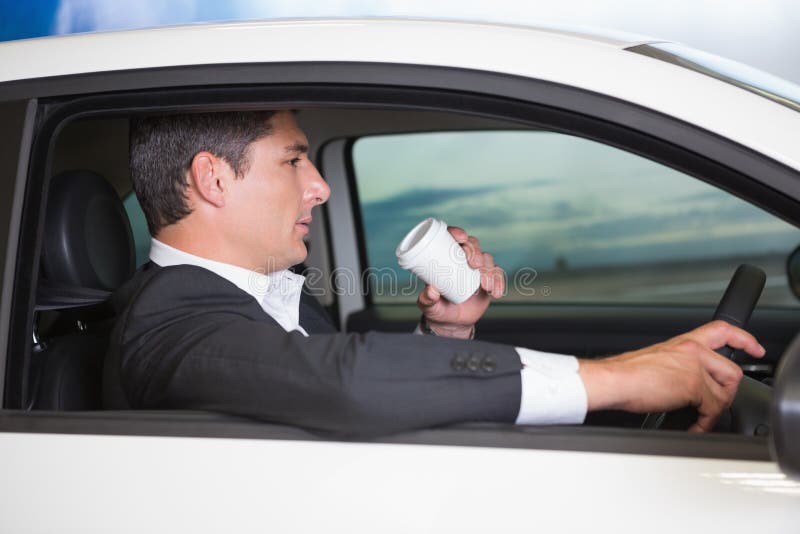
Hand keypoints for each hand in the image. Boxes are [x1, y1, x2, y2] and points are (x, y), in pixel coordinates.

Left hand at [416, 226, 504, 338]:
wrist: (452, 323)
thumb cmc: (437, 309)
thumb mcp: (428, 306)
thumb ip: (427, 300)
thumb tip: (431, 290)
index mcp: (445, 257)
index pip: (451, 238)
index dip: (457, 232)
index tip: (460, 238)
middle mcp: (462, 259)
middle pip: (472, 244)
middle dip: (475, 251)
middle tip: (474, 265)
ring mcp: (477, 269)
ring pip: (487, 259)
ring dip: (488, 269)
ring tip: (484, 286)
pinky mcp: (489, 279)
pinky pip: (498, 275)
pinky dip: (498, 282)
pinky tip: (495, 293)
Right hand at [578, 320, 765, 431]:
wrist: (613, 380)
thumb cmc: (625, 373)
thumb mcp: (656, 361)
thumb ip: (676, 367)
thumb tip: (682, 385)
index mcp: (682, 342)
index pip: (722, 330)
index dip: (744, 339)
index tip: (754, 348)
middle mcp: (691, 349)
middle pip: (732, 369)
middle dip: (728, 391)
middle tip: (717, 402)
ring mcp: (693, 366)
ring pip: (724, 391)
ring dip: (715, 409)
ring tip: (700, 417)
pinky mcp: (693, 385)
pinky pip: (712, 409)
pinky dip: (705, 422)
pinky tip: (694, 425)